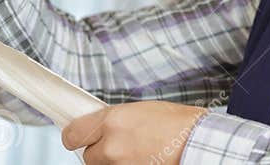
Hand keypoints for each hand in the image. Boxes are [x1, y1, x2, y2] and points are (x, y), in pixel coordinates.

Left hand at [62, 101, 207, 164]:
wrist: (198, 142)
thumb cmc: (178, 123)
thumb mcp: (141, 110)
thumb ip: (114, 119)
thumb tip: (99, 127)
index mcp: (111, 121)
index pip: (71, 135)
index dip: (76, 136)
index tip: (81, 136)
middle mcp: (110, 146)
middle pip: (88, 156)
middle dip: (101, 151)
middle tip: (120, 144)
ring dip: (114, 162)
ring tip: (138, 153)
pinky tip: (143, 160)